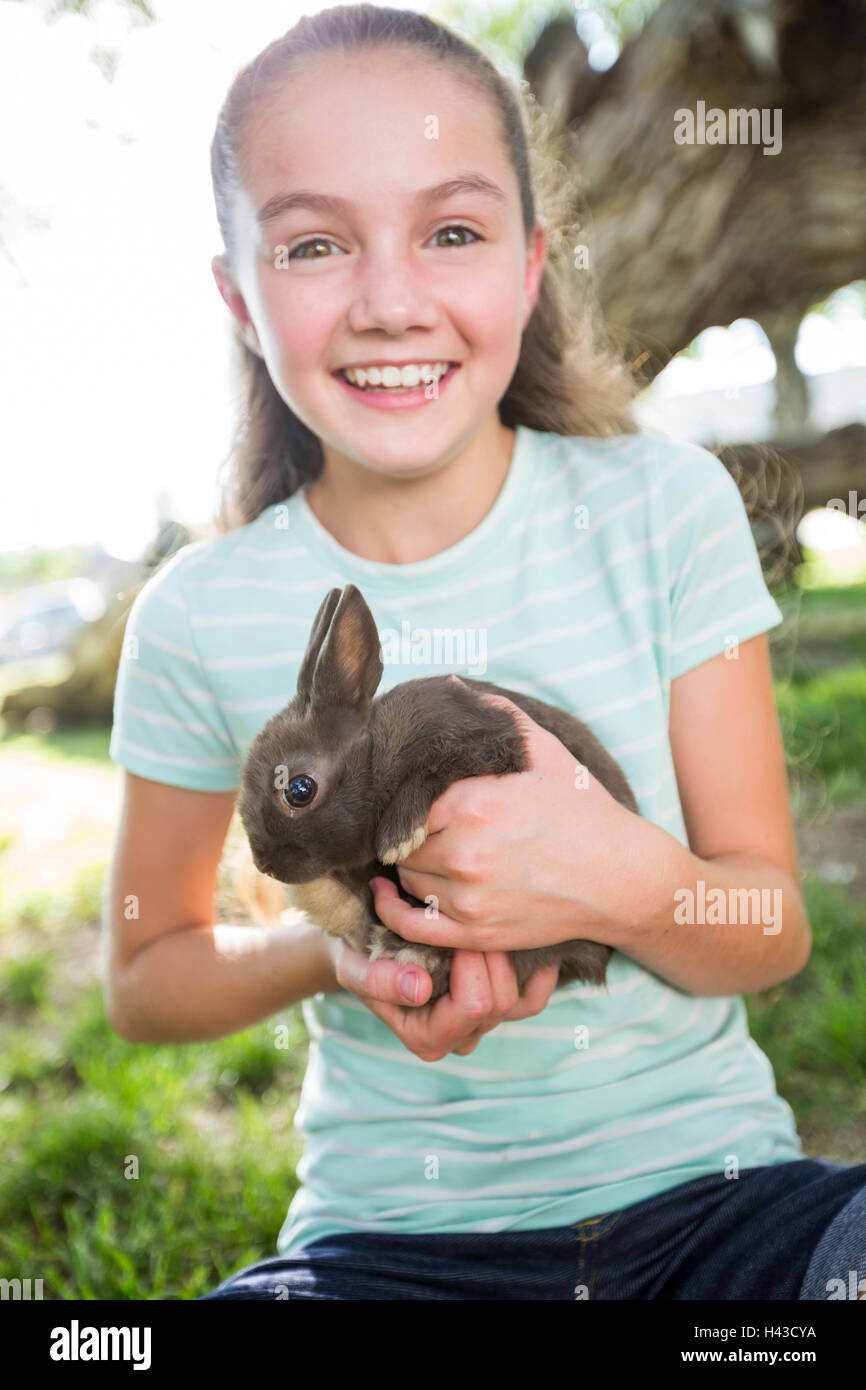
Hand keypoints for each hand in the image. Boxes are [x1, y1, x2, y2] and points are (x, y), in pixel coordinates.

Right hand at [322, 930, 559, 1060]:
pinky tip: (529, 943)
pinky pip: (533, 998)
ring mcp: (480, 1025)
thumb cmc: (357, 954)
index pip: (472, 1006)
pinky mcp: (497, 1006)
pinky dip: (536, 974)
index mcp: (426, 1038)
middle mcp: (458, 1039)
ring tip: (487, 922)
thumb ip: (377, 979)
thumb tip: (417, 989)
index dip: (471, 962)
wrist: (365, 945)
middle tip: (473, 914)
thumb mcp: (354, 964)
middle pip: (499, 1003)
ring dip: (507, 958)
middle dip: (489, 955)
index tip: (459, 923)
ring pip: (517, 1000)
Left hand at [370, 684, 647, 956]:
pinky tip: (387, 892)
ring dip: (412, 865)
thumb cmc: (585, 813)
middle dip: (412, 832)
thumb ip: (499, 716)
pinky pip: (411, 925)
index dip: (410, 799)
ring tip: (430, 854)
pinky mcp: (477, 934)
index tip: (421, 798)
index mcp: (475, 803)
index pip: (407, 802)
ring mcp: (469, 899)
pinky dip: (392, 910)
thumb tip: (453, 686)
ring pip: (407, 878)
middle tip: (431, 827)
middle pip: (402, 841)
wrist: (623, 878)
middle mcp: (465, 853)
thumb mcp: (547, 753)